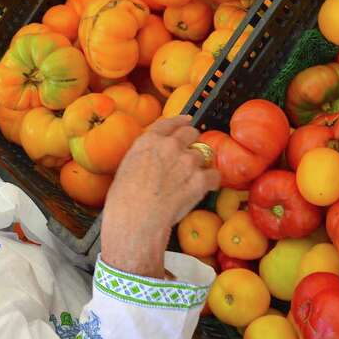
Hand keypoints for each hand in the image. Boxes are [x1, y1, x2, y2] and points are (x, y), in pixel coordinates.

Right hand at [100, 116, 220, 276]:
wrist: (137, 217)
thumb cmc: (124, 199)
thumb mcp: (127, 167)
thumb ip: (144, 156)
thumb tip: (152, 159)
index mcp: (149, 141)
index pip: (168, 123)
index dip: (180, 121)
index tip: (186, 121)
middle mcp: (170, 146)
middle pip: (190, 133)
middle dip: (192, 141)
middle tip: (189, 153)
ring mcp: (187, 161)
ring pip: (202, 155)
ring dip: (199, 165)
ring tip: (191, 179)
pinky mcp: (200, 180)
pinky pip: (214, 175)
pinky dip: (211, 181)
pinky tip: (205, 188)